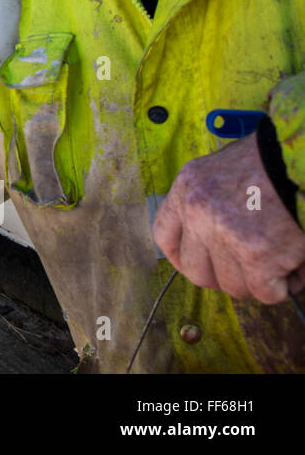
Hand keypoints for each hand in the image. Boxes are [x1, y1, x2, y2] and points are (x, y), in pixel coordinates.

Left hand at [153, 132, 304, 302]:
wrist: (300, 162)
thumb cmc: (271, 163)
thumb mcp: (222, 170)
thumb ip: (209, 201)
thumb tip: (210, 240)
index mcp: (187, 189)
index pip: (164, 237)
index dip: (181, 258)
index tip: (196, 265)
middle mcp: (198, 214)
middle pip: (196, 271)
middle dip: (223, 278)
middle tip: (247, 271)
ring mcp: (224, 237)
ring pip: (233, 286)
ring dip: (258, 281)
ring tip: (280, 259)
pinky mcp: (257, 257)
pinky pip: (265, 292)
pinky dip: (283, 286)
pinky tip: (296, 266)